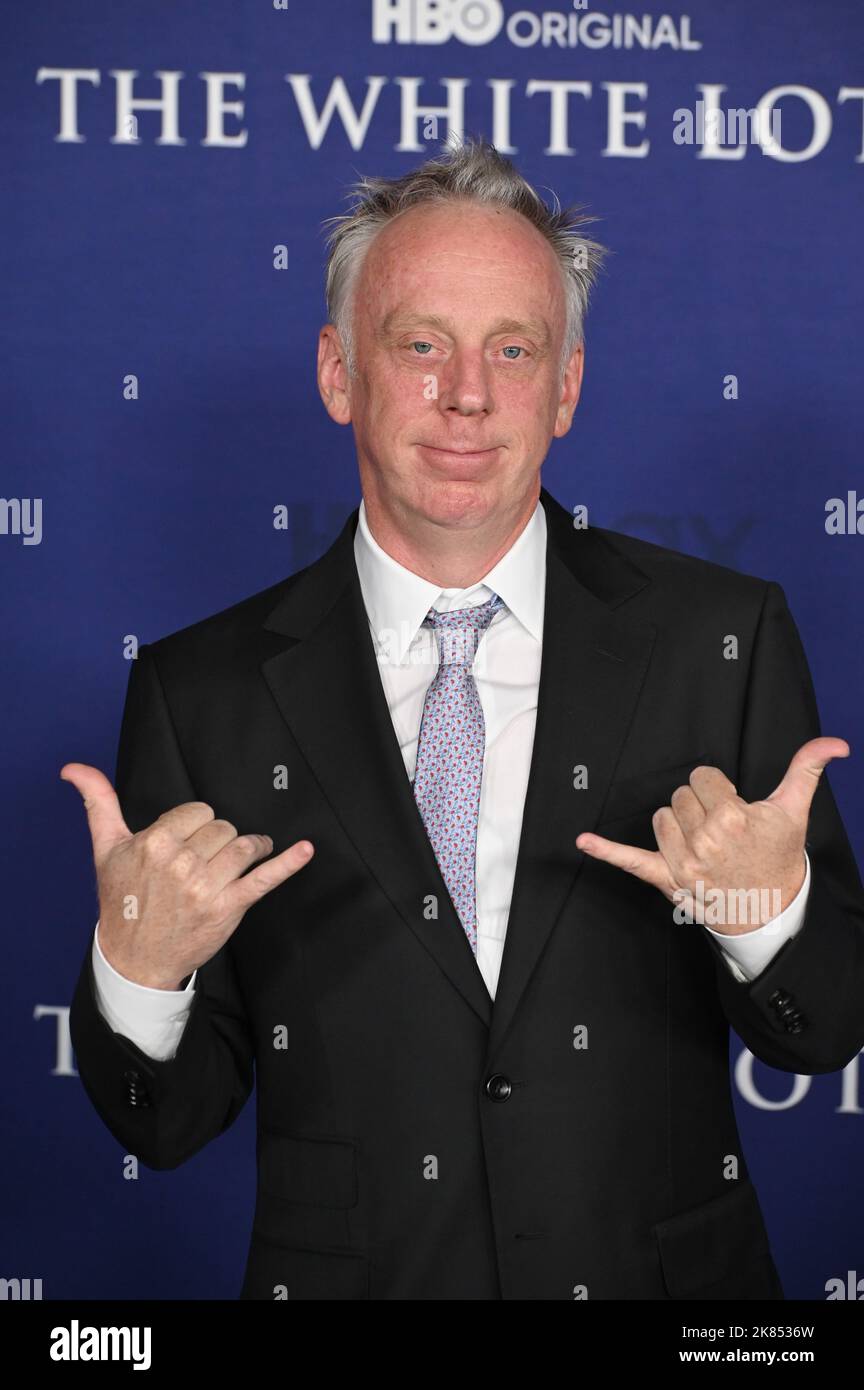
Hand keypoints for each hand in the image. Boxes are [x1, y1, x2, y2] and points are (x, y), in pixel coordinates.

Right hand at [61, 762, 314, 986]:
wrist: (133, 959)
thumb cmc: (121, 902)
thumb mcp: (105, 849)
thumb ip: (97, 802)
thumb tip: (73, 767)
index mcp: (154, 843)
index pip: (198, 811)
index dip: (195, 825)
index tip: (186, 842)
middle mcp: (181, 864)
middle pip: (222, 828)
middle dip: (217, 840)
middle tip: (202, 861)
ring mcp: (207, 887)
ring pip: (244, 846)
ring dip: (248, 849)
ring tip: (243, 857)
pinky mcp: (229, 908)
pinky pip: (264, 879)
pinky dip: (288, 863)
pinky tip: (305, 850)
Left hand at [575, 737, 848, 934]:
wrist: (770, 909)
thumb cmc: (778, 857)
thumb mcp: (794, 810)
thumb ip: (806, 768)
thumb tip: (835, 743)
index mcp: (732, 817)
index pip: (702, 777)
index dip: (717, 787)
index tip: (731, 804)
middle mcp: (704, 839)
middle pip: (680, 796)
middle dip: (698, 805)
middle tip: (721, 827)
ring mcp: (682, 862)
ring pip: (660, 817)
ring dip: (676, 823)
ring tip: (702, 840)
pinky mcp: (666, 879)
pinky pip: (630, 860)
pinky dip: (605, 850)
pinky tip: (584, 840)